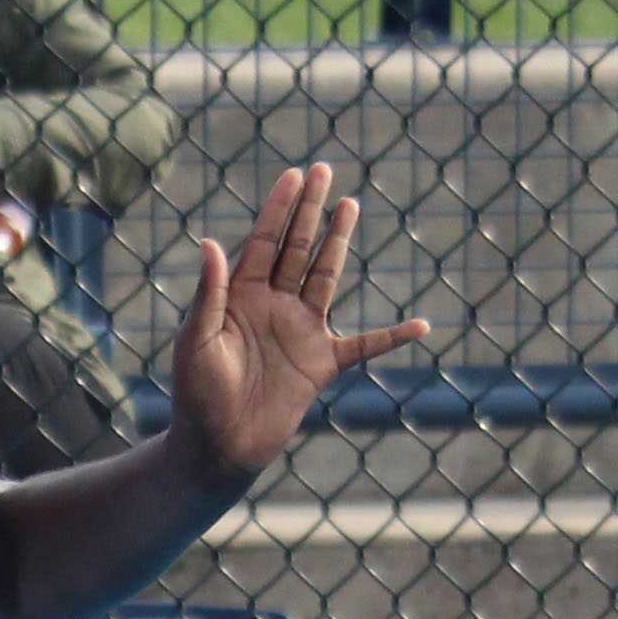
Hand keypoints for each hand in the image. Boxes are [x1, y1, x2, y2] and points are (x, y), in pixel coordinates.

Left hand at [169, 164, 433, 479]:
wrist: (216, 448)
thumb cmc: (196, 397)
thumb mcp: (196, 342)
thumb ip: (209, 294)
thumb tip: (211, 243)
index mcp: (240, 298)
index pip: (263, 244)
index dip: (277, 210)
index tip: (293, 175)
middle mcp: (273, 307)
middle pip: (296, 249)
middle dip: (309, 211)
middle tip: (322, 170)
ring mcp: (300, 332)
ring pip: (325, 277)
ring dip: (338, 243)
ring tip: (350, 205)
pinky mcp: (321, 364)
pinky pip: (366, 347)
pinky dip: (393, 338)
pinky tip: (421, 326)